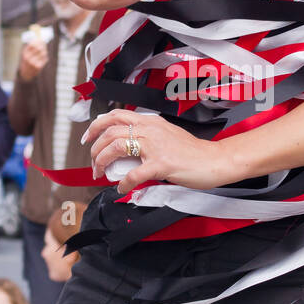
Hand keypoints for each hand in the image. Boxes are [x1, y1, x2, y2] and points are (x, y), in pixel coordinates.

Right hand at [18, 39, 48, 81]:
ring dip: (44, 51)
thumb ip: (31, 47)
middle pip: (38, 48)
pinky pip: (45, 59)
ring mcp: (33, 63)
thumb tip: (38, 38)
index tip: (40, 39)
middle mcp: (28, 58)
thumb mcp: (26, 54)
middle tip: (44, 43)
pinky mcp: (38, 67)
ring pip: (43, 53)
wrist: (26, 73)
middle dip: (42, 45)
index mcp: (25, 54)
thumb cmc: (27, 61)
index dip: (37, 41)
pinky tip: (42, 58)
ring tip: (43, 52)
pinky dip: (45, 57)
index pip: (32, 44)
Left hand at [83, 110, 231, 195]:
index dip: (97, 125)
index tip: (89, 138)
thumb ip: (147, 137)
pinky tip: (121, 188)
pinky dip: (123, 183)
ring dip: (102, 162)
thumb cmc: (193, 152)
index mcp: (151, 121)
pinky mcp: (162, 164)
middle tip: (93, 162)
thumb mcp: (167, 135)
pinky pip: (134, 174)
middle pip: (111, 131)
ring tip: (101, 173)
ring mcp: (155, 146)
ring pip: (117, 147)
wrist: (214, 160)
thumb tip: (127, 149)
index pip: (116, 115)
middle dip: (95, 148)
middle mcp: (151, 129)